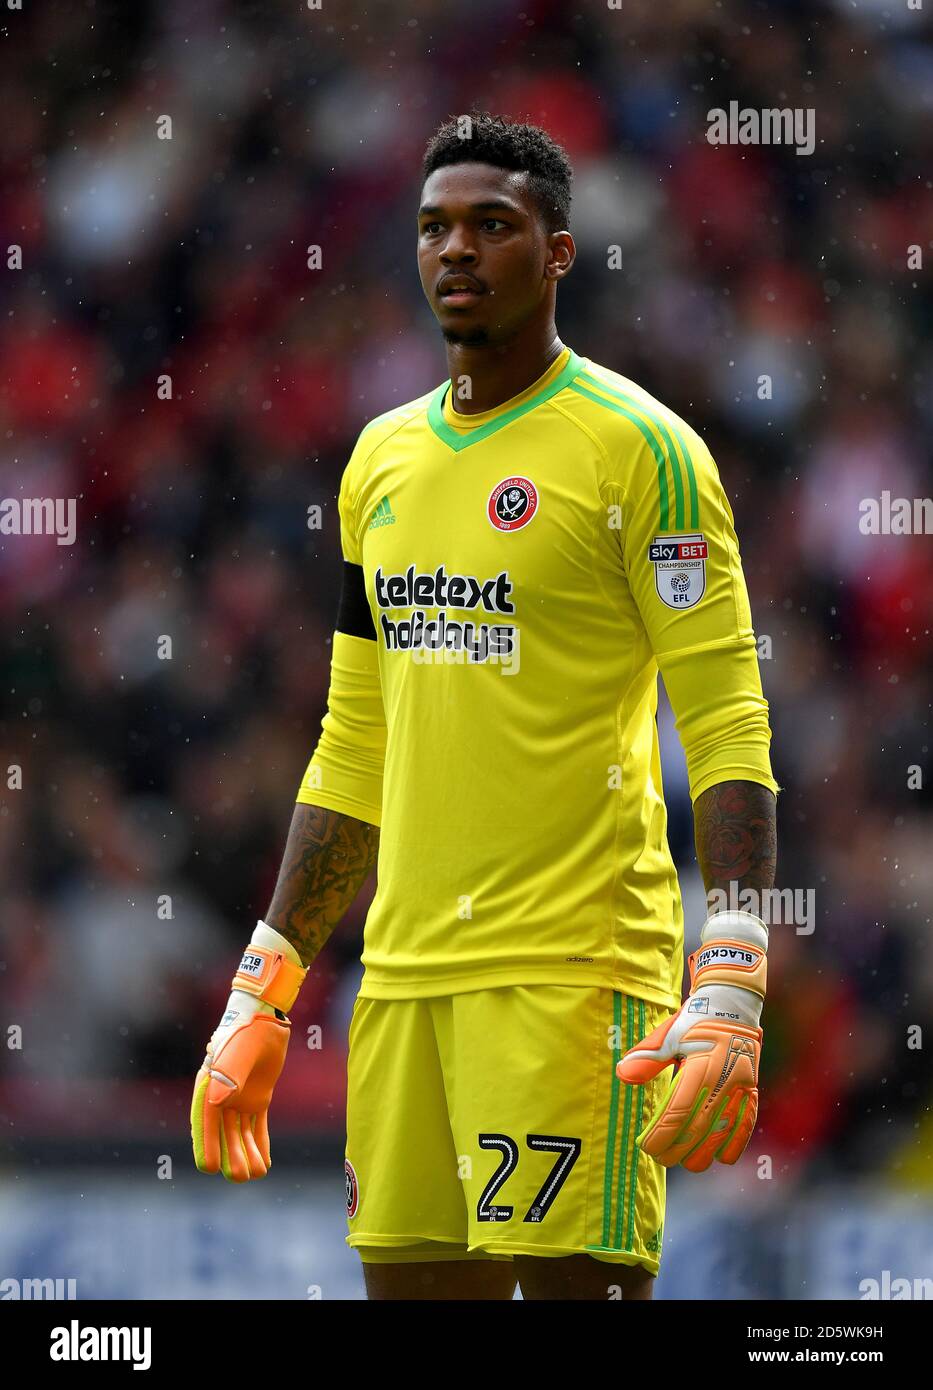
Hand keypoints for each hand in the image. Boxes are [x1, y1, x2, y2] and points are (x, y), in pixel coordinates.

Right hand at [191, 993, 290, 1181]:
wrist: (265, 1018)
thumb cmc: (247, 1031)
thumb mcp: (239, 1051)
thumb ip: (229, 1074)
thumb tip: (217, 1102)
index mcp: (210, 1087)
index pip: (205, 1122)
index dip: (205, 1145)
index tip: (207, 1168)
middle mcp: (221, 1097)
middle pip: (223, 1134)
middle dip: (231, 1157)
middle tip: (241, 1178)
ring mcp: (239, 1100)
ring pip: (240, 1134)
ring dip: (247, 1154)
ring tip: (257, 1174)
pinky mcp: (257, 1098)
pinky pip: (257, 1126)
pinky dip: (260, 1143)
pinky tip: (266, 1162)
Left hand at [616, 987, 760, 1171]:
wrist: (732, 1003)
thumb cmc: (694, 1019)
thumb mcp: (668, 1034)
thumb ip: (647, 1058)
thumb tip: (623, 1075)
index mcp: (699, 1066)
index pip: (678, 1111)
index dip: (662, 1135)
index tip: (647, 1147)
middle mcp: (722, 1079)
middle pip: (699, 1127)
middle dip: (678, 1149)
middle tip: (662, 1159)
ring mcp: (739, 1086)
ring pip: (723, 1130)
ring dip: (705, 1152)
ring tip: (687, 1163)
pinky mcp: (751, 1087)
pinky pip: (746, 1121)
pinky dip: (736, 1143)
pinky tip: (722, 1158)